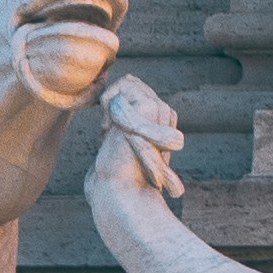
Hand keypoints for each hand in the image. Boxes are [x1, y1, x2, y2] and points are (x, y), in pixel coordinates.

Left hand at [93, 73, 186, 209]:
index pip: (135, 89)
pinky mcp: (148, 107)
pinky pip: (118, 90)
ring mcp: (159, 108)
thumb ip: (124, 120)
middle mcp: (165, 112)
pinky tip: (111, 131)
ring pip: (125, 83)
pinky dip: (107, 107)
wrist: (121, 190)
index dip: (117, 107)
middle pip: (130, 83)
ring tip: (112, 133)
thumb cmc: (117, 175)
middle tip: (111, 134)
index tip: (114, 135)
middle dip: (114, 104)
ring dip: (111, 106)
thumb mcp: (121, 141)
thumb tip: (110, 103)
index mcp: (162, 120)